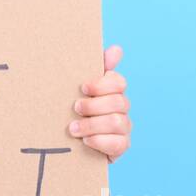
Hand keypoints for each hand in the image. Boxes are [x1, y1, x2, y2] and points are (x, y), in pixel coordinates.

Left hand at [69, 44, 131, 162]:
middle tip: (75, 108)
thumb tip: (117, 49)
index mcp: (113, 91)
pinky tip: (85, 141)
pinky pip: (118, 143)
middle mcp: (122, 108)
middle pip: (119, 102)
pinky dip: (99, 141)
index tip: (83, 87)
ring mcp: (124, 128)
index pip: (119, 82)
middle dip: (94, 106)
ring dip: (92, 125)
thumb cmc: (76, 110)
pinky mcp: (121, 146)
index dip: (102, 84)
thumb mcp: (81, 89)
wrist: (70, 142)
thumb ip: (96, 68)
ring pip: (117, 122)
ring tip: (73, 128)